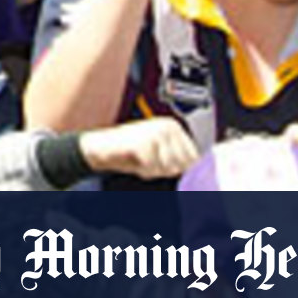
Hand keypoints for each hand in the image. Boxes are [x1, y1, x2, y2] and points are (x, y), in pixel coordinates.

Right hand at [79, 117, 199, 179]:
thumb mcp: (158, 148)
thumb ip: (177, 155)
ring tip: (140, 160)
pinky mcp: (143, 144)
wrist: (100, 146)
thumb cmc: (128, 150)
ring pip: (168, 168)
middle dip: (165, 169)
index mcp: (173, 126)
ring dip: (153, 170)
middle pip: (182, 164)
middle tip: (148, 161)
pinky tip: (133, 160)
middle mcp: (167, 127)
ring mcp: (156, 134)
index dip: (179, 167)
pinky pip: (151, 169)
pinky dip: (142, 171)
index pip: (193, 156)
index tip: (163, 165)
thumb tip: (196, 169)